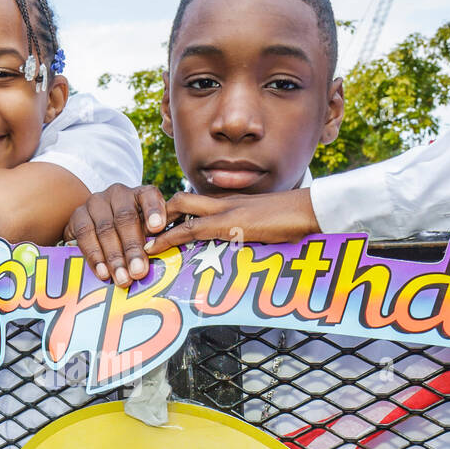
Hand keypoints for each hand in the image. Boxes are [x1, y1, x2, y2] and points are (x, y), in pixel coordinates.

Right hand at [64, 184, 166, 285]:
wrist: (96, 227)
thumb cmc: (129, 233)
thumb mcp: (145, 233)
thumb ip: (152, 242)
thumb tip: (156, 264)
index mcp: (140, 194)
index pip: (149, 196)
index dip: (154, 211)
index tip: (158, 227)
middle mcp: (118, 194)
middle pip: (125, 218)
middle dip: (132, 248)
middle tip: (139, 272)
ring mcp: (96, 202)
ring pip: (105, 229)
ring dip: (114, 257)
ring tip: (122, 278)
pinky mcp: (78, 215)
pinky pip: (85, 235)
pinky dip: (95, 257)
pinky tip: (103, 272)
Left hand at [144, 188, 320, 255]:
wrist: (311, 211)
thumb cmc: (297, 220)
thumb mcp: (268, 226)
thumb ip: (251, 231)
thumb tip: (246, 245)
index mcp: (234, 202)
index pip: (195, 202)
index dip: (174, 214)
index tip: (157, 228)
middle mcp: (225, 202)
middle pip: (179, 200)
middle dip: (157, 216)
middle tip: (140, 234)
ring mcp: (225, 210)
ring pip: (179, 208)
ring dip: (156, 226)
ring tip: (138, 243)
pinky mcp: (229, 223)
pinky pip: (191, 229)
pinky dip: (169, 238)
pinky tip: (154, 248)